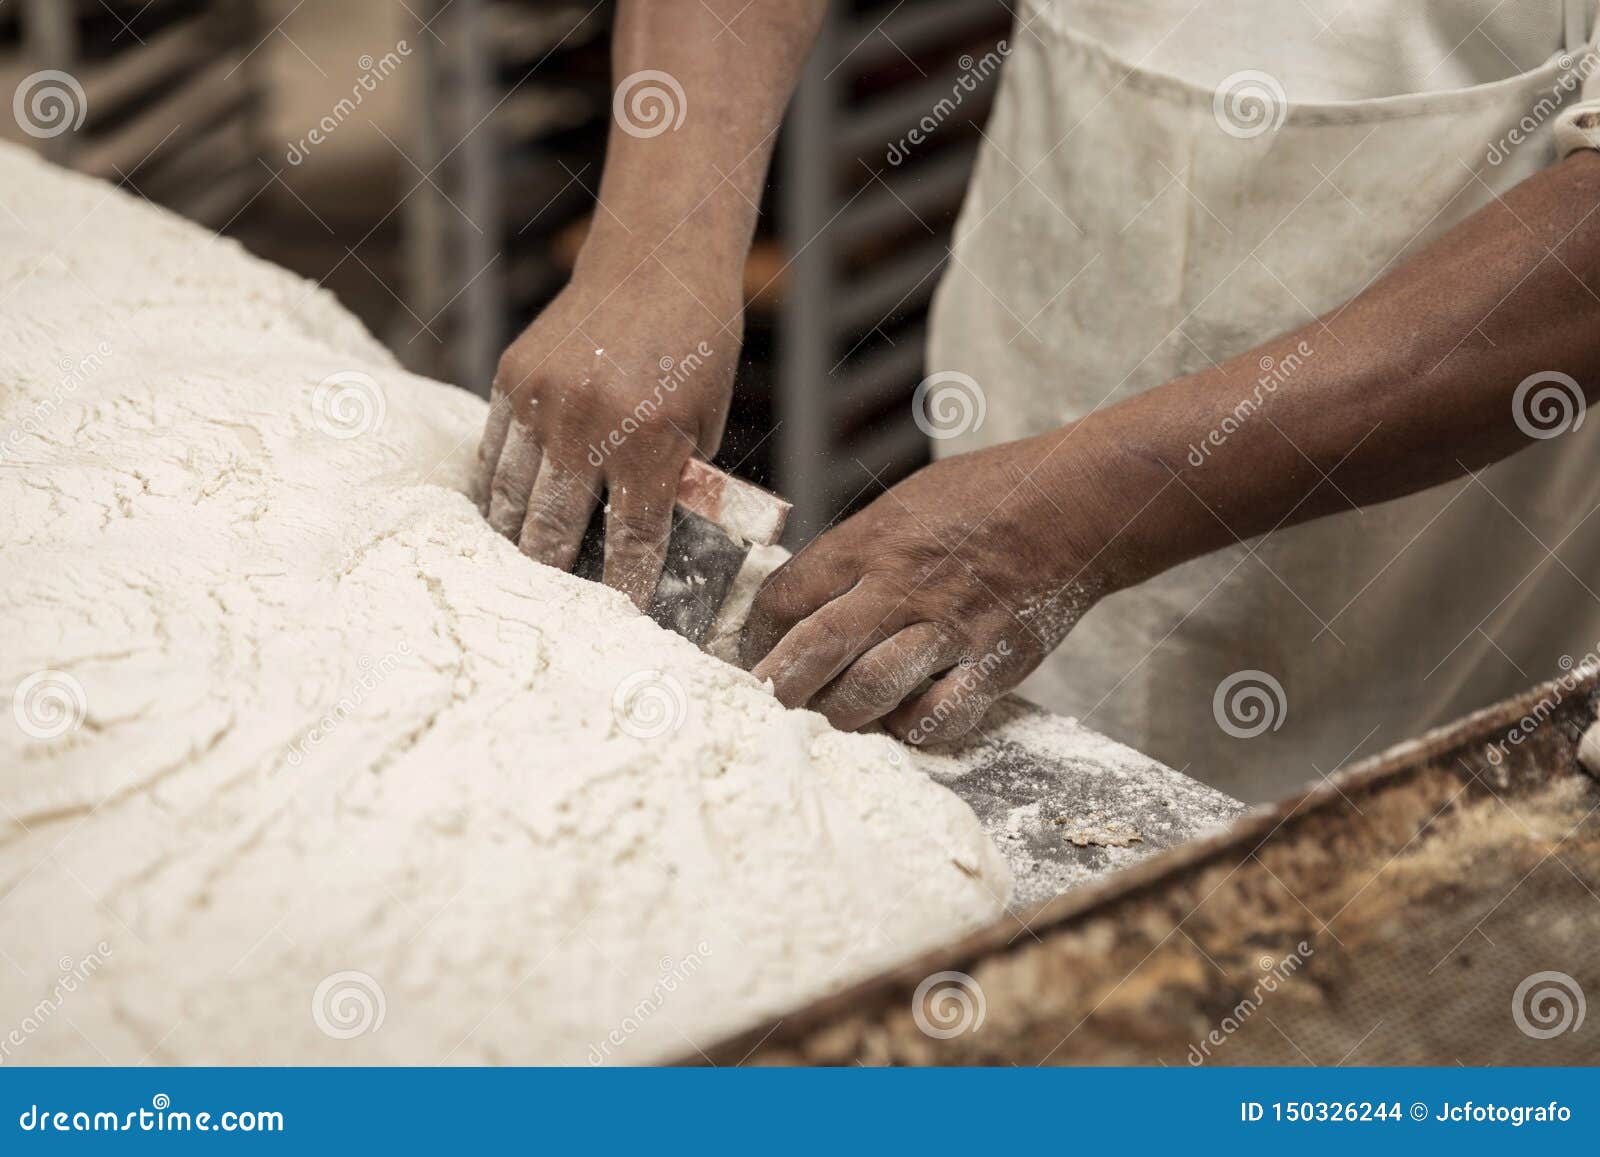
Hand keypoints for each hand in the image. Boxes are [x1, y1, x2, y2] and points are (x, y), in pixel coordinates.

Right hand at [475, 253, 740, 609]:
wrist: (658, 261)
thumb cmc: (697, 344)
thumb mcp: (705, 420)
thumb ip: (679, 482)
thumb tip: (654, 545)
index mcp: (647, 441)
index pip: (631, 541)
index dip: (626, 589)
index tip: (621, 623)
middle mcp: (585, 424)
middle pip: (553, 531)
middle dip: (554, 580)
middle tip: (554, 615)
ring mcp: (540, 400)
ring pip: (512, 498)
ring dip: (516, 542)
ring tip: (518, 577)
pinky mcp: (512, 378)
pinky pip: (494, 453)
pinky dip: (498, 492)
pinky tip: (503, 520)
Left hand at [740, 434, 1123, 743]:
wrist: (1075, 503)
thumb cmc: (986, 497)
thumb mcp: (904, 503)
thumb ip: (854, 551)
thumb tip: (803, 598)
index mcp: (871, 540)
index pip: (786, 597)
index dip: (759, 635)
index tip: (757, 655)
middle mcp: (902, 584)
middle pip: (815, 649)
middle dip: (778, 688)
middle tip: (767, 707)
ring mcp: (949, 626)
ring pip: (869, 690)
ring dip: (840, 715)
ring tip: (831, 719)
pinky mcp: (995, 660)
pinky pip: (940, 715)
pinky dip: (912, 727)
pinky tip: (903, 720)